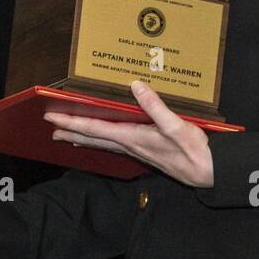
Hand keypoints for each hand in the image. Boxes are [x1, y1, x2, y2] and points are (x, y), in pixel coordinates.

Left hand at [45, 80, 214, 187]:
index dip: (72, 122)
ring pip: (101, 143)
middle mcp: (129, 145)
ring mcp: (135, 150)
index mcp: (132, 137)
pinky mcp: (143, 152)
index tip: (53, 118)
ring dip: (82, 137)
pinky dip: (99, 141)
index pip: (94, 128)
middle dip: (71, 131)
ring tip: (65, 135)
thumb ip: (155, 106)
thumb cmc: (193, 150)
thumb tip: (136, 85)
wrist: (207, 172)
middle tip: (51, 127)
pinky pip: (113, 145)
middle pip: (92, 138)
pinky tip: (98, 141)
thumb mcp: (176, 126)